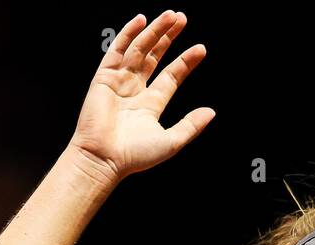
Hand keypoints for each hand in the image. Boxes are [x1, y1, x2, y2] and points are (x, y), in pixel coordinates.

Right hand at [66, 10, 214, 186]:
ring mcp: (119, 82)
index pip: (171, 76)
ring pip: (138, 49)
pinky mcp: (104, 78)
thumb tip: (211, 112)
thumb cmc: (134, 156)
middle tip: (181, 19)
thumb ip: (191, 125)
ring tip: (169, 16)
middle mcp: (135, 90)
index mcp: (150, 104)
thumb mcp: (171, 141)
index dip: (186, 61)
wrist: (104, 159)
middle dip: (168, 37)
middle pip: (154, 57)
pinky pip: (117, 51)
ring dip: (153, 31)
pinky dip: (128, 34)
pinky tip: (141, 20)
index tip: (201, 49)